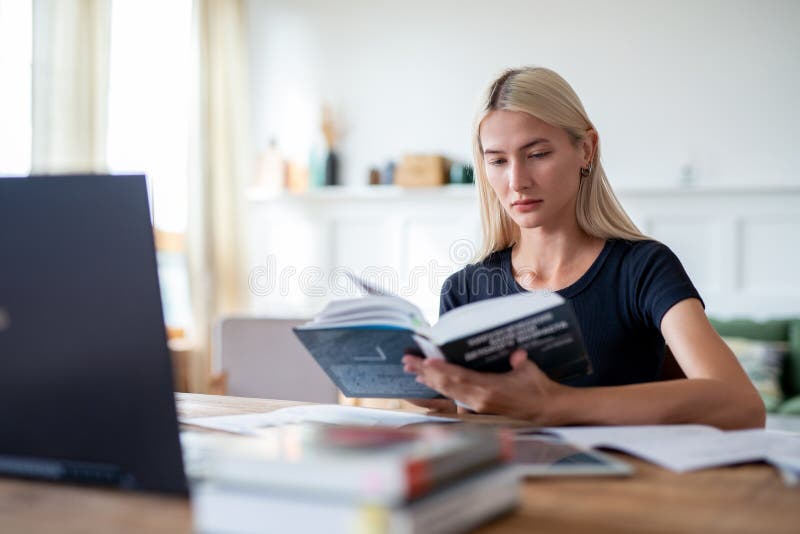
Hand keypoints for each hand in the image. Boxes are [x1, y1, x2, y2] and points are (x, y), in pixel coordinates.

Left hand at [402, 349, 568, 424]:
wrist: (548, 410)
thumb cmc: (539, 388)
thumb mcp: (528, 369)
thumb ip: (517, 360)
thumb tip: (514, 354)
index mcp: (490, 388)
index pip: (459, 376)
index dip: (440, 369)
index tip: (425, 360)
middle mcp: (479, 399)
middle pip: (447, 384)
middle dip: (425, 373)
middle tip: (407, 362)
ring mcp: (478, 405)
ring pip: (447, 392)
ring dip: (429, 381)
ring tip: (412, 370)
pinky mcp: (479, 409)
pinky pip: (455, 397)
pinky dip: (441, 388)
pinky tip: (430, 382)